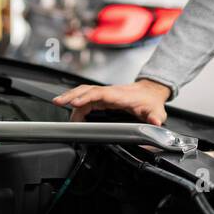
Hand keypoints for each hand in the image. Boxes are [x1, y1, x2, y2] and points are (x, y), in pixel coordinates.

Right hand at [51, 79, 170, 125]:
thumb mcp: (156, 111)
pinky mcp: (102, 98)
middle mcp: (110, 92)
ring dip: (70, 96)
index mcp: (120, 95)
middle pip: (87, 90)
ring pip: (84, 92)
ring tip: (57, 103)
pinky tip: (70, 110)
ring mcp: (105, 94)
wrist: (151, 92)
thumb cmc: (150, 101)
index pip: (101, 94)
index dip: (88, 97)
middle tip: (58, 102)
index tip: (76, 103)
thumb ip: (155, 117)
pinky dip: (76, 102)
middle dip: (72, 95)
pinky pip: (86, 97)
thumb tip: (155, 122)